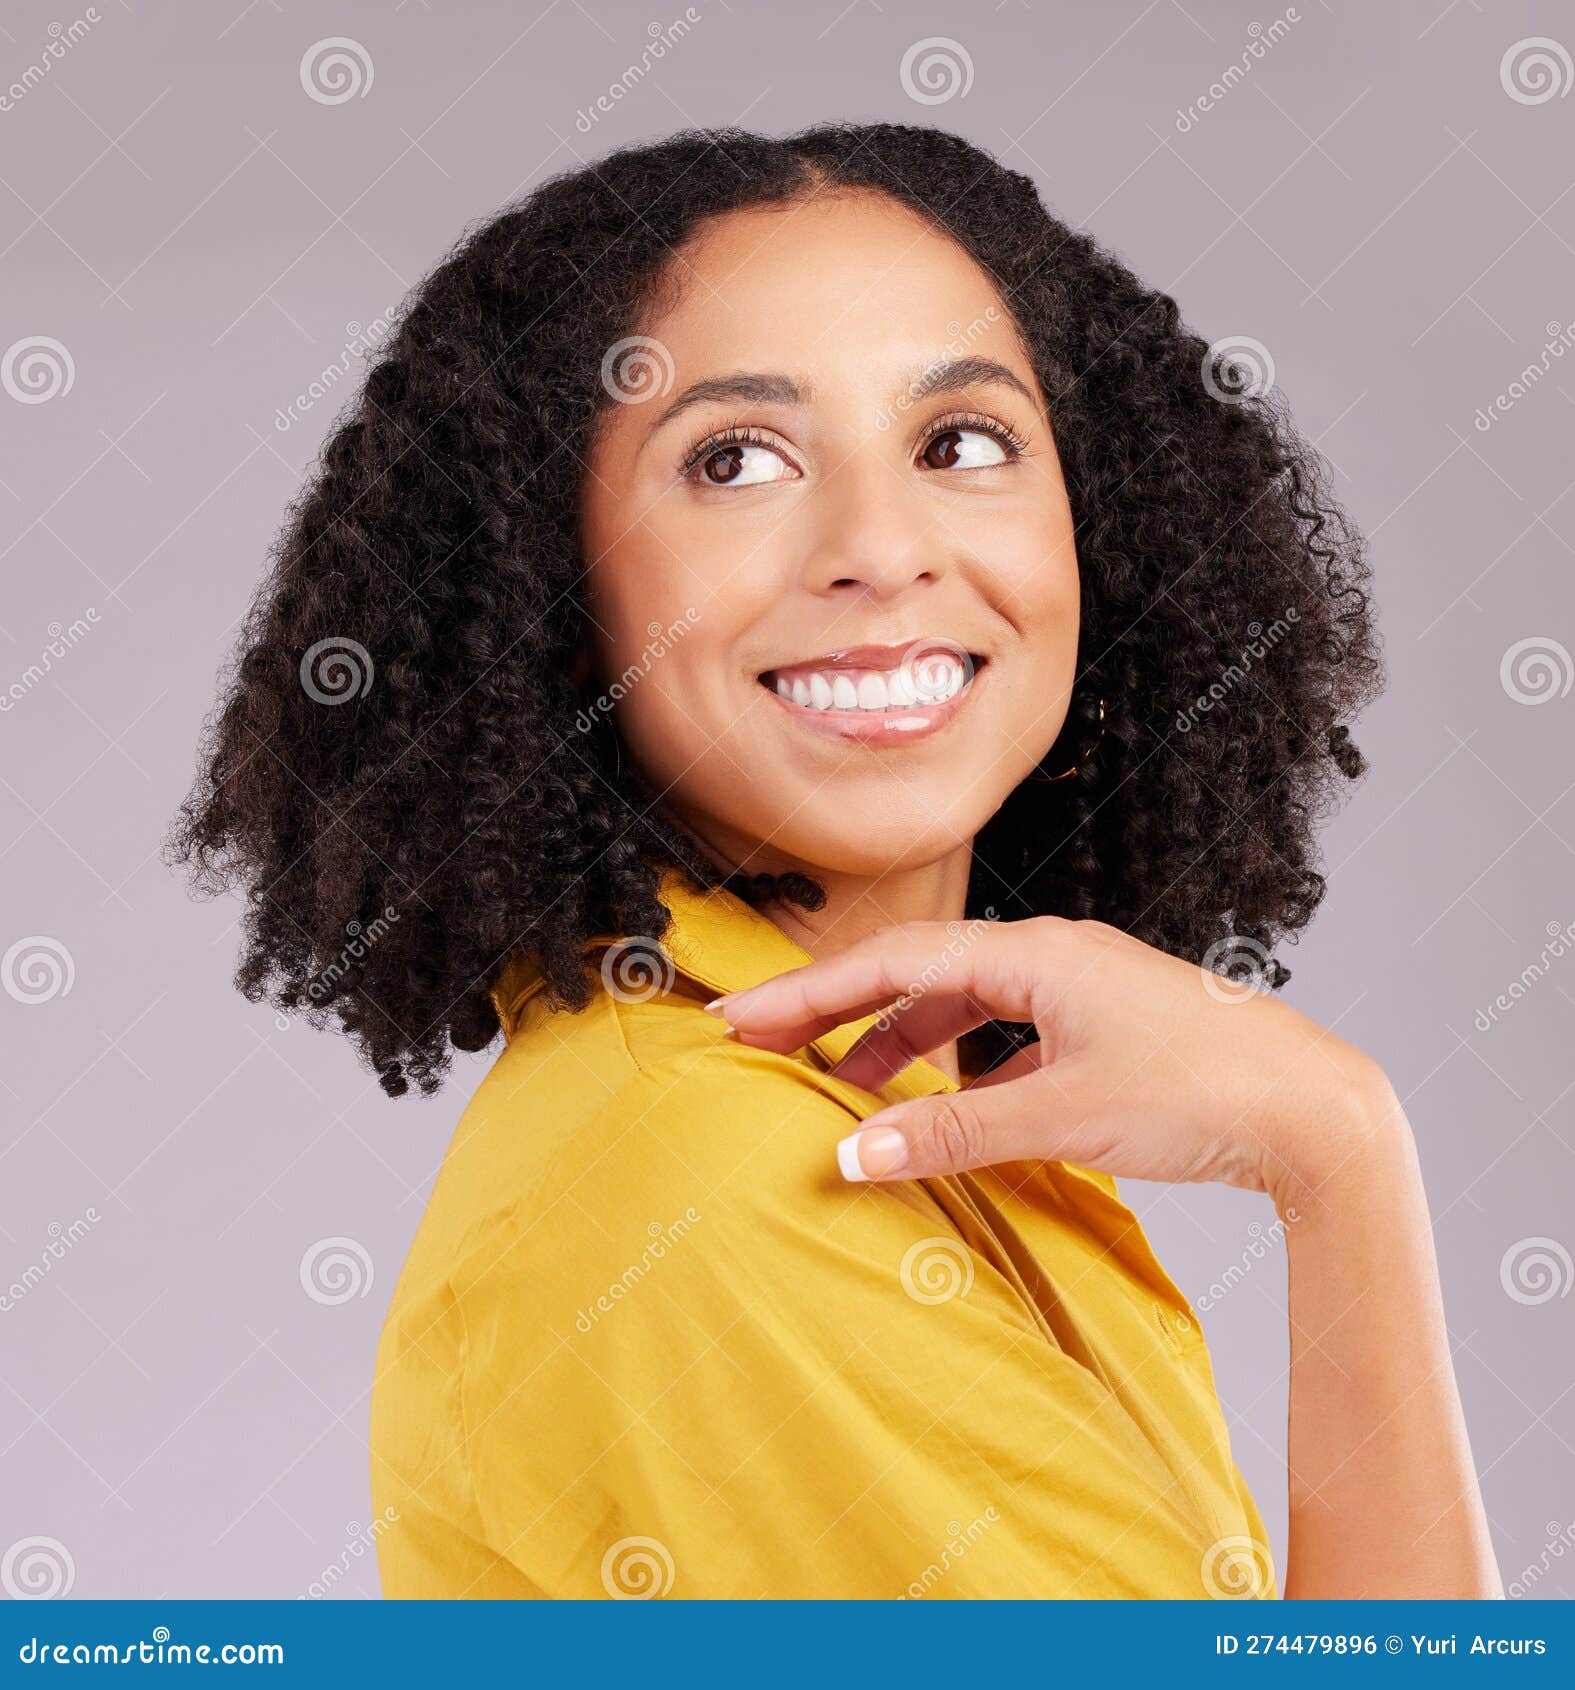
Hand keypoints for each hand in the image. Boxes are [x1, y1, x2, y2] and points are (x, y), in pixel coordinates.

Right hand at [710, 916, 1397, 1213]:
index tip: (741, 1015)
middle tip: (766, 1040)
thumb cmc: (1203, 1094)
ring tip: (842, 1084)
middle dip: (840, 1007)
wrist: (1318, 1111)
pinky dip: (957, 1068)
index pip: (895, 961)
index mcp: (1036, 953)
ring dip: (898, 1042)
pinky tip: (942, 1106)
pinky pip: (1005, 1038)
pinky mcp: (1104, 1033)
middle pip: (919, 974)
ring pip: (963, 1007)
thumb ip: (953, 1134)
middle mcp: (1053, 957)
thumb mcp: (1064, 1115)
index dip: (810, 990)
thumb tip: (850, 1151)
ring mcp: (1080, 993)